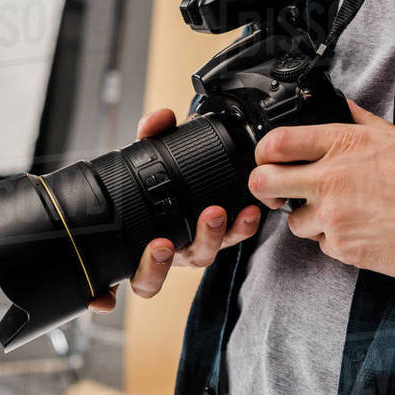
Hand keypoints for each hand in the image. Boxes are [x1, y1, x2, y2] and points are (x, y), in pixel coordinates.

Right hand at [88, 108, 261, 311]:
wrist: (185, 170)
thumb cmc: (159, 176)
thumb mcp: (146, 156)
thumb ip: (150, 136)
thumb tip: (158, 119)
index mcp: (147, 246)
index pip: (143, 275)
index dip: (148, 270)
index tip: (156, 247)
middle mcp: (176, 251)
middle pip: (181, 263)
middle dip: (184, 249)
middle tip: (189, 229)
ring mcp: (202, 243)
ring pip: (209, 252)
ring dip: (216, 234)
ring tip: (219, 211)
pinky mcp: (228, 231)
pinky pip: (237, 235)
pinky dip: (244, 226)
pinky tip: (251, 210)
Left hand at [247, 100, 394, 279]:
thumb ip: (361, 122)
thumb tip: (342, 106)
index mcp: (343, 145)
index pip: (276, 142)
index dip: (264, 150)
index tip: (268, 157)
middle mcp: (331, 180)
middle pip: (264, 183)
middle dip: (265, 187)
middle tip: (278, 190)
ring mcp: (334, 218)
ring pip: (293, 222)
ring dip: (309, 218)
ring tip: (341, 212)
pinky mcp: (344, 249)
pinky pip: (322, 245)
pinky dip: (335, 240)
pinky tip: (360, 229)